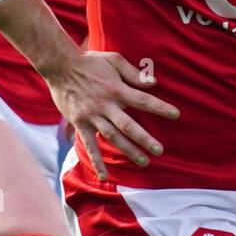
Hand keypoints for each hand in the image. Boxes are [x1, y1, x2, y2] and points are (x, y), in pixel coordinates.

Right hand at [47, 51, 179, 179]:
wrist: (59, 65)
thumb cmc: (90, 61)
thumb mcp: (114, 59)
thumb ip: (133, 73)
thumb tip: (154, 83)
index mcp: (116, 88)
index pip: (142, 99)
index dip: (160, 107)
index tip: (175, 114)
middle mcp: (105, 104)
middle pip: (128, 125)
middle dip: (144, 138)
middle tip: (159, 150)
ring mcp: (92, 116)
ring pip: (112, 136)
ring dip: (128, 150)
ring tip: (144, 161)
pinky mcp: (80, 123)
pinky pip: (89, 145)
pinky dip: (96, 161)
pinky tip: (105, 176)